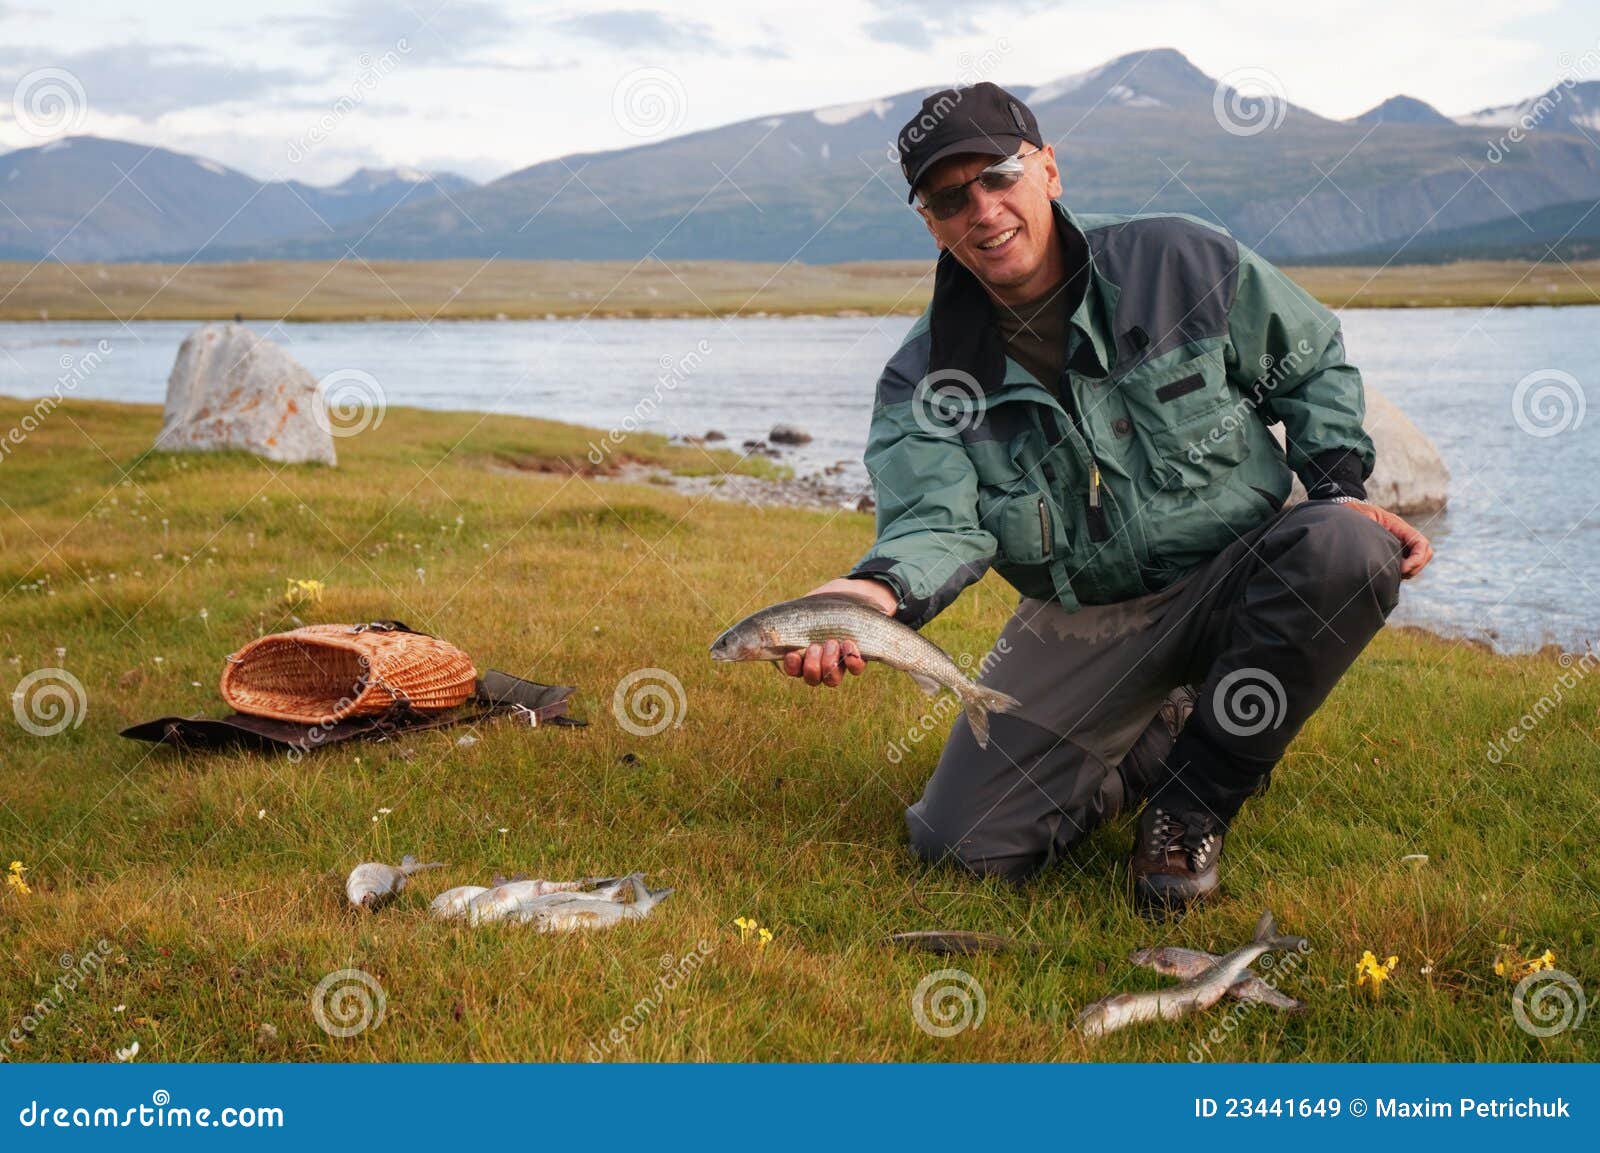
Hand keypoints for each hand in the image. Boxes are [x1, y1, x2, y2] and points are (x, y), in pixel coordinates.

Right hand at [778, 578, 894, 687]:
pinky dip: (852, 660)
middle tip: (815, 646)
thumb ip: (789, 617)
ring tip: (831, 643)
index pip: (793, 669)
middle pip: (812, 679)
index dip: (792, 666)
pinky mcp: (858, 658)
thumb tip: (768, 623)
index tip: (792, 654)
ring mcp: (839, 663)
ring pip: (832, 679)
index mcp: (803, 652)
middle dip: (812, 665)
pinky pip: (855, 669)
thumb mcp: (805, 606)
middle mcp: (820, 663)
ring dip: (829, 664)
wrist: (852, 594)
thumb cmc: (823, 602)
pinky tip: (849, 644)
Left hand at [1339, 500, 1433, 578]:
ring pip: (1417, 561)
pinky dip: (1402, 572)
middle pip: (1425, 553)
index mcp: (1398, 526)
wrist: (1346, 512)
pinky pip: (1406, 564)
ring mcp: (1399, 543)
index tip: (1403, 569)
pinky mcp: (1393, 551)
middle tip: (1399, 575)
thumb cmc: (1354, 514)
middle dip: (1415, 567)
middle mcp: (1402, 535)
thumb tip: (1377, 549)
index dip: (1417, 559)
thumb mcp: (1363, 518)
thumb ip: (1372, 530)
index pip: (1421, 543)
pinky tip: (1388, 574)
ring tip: (1392, 575)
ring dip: (1409, 571)